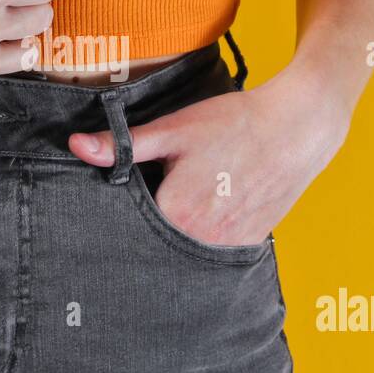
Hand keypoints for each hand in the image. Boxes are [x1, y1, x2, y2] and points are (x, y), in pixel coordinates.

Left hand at [68, 72, 351, 245]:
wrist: (298, 127)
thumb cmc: (233, 123)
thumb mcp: (172, 129)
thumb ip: (123, 145)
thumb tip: (75, 146)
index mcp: (174, 214)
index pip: (128, 223)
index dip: (123, 207)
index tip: (126, 192)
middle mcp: (199, 241)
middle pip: (156, 239)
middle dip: (149, 221)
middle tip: (166, 186)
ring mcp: (227, 247)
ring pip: (184, 246)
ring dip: (177, 230)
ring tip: (192, 195)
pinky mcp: (247, 246)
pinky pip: (212, 249)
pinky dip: (204, 234)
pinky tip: (214, 205)